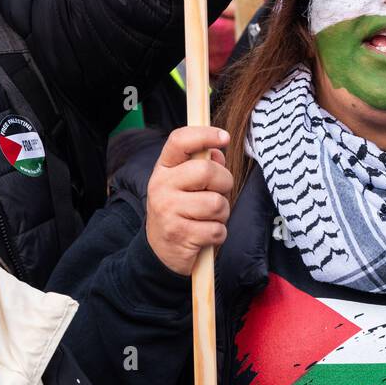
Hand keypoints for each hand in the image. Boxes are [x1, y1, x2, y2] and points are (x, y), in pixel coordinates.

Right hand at [146, 126, 232, 275]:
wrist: (160, 250)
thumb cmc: (180, 209)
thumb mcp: (184, 183)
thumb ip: (201, 164)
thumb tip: (218, 153)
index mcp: (163, 168)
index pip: (180, 140)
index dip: (205, 134)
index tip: (224, 137)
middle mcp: (161, 186)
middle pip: (207, 171)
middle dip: (224, 183)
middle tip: (219, 192)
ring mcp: (168, 211)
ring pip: (217, 203)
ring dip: (222, 213)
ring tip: (209, 217)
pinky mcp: (179, 235)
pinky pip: (217, 230)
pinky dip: (218, 234)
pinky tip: (205, 234)